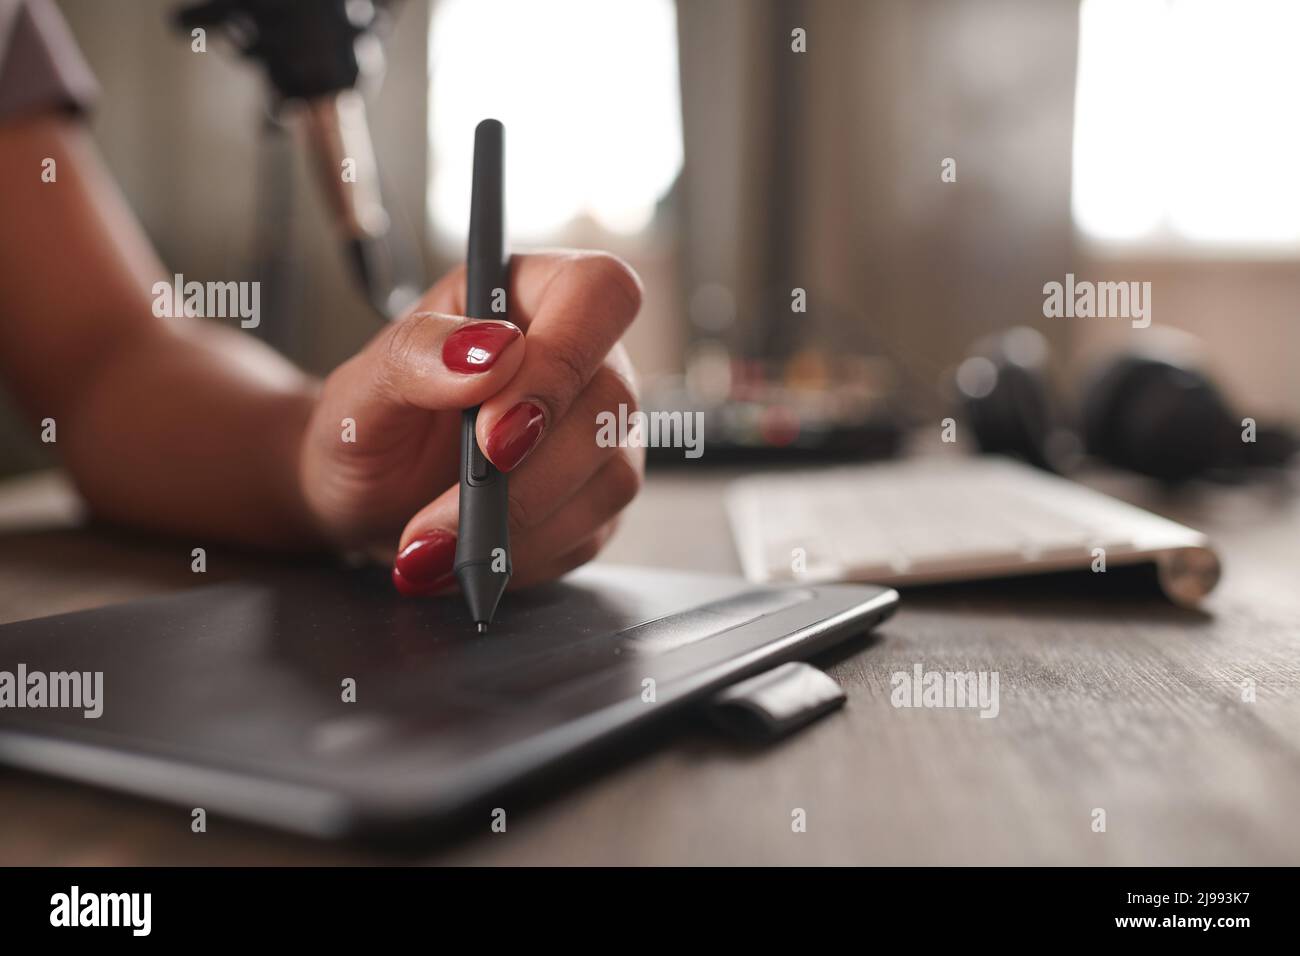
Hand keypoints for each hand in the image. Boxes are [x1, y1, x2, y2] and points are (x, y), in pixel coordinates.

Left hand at [299, 251, 644, 593]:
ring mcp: (600, 430)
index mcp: (528, 294)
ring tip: (438, 543)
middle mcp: (582, 357)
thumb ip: (417, 355)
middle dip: (527, 471)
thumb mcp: (361, 387)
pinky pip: (594, 532)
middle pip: (611, 399)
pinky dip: (526, 554)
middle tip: (446, 509)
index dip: (563, 359)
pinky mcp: (597, 497)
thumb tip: (492, 351)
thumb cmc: (366, 426)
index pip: (598, 292)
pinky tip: (471, 552)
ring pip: (613, 475)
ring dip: (521, 523)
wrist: (365, 499)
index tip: (494, 428)